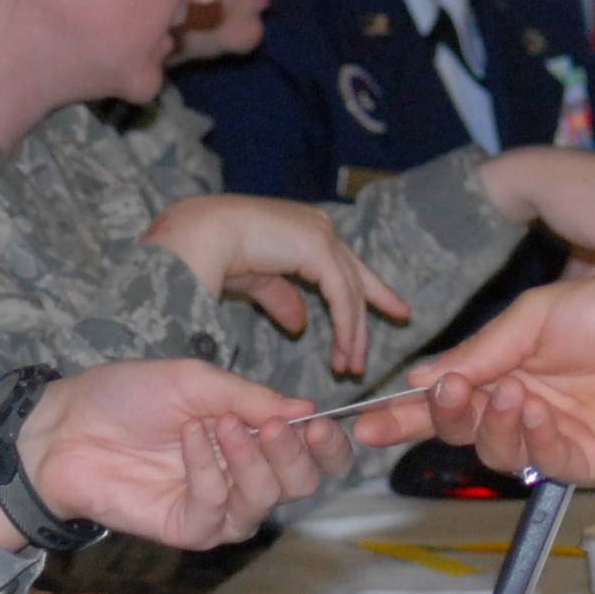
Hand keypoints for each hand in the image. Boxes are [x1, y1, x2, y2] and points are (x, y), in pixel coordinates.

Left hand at [0, 361, 352, 552]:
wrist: (65, 424)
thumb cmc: (127, 396)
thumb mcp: (194, 381)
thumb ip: (249, 397)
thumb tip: (306, 408)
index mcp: (254, 437)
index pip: (313, 454)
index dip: (327, 443)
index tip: (321, 420)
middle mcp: (243, 476)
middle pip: (302, 484)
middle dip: (297, 454)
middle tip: (283, 426)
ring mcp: (215, 506)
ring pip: (266, 501)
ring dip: (254, 461)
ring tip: (226, 424)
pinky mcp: (185, 528)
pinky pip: (217, 509)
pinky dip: (210, 472)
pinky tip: (192, 439)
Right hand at [144, 194, 411, 374]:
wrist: (199, 235)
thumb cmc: (214, 251)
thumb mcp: (254, 280)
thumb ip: (280, 297)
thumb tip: (300, 324)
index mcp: (302, 228)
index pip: (344, 264)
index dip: (369, 290)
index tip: (395, 310)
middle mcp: (317, 226)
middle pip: (355, 277)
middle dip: (365, 317)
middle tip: (365, 357)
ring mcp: (320, 233)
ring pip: (350, 290)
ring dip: (351, 332)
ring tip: (350, 367)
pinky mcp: (318, 247)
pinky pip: (341, 294)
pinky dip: (344, 325)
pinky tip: (344, 350)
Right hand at [392, 272, 594, 481]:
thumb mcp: (537, 316)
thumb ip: (483, 350)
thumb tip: (425, 379)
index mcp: (512, 365)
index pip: (450, 396)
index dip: (408, 412)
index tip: (367, 420)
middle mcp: (531, 403)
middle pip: (466, 430)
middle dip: (442, 420)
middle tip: (439, 400)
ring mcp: (561, 433)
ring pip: (501, 451)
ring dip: (494, 425)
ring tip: (510, 393)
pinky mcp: (594, 458)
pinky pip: (547, 463)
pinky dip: (535, 439)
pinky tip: (539, 411)